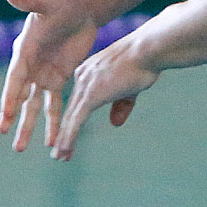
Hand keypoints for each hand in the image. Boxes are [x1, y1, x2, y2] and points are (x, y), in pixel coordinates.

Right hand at [0, 0, 99, 152]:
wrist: (79, 10)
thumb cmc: (60, 5)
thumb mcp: (47, 3)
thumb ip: (31, 2)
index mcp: (23, 52)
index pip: (14, 80)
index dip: (10, 99)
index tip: (5, 118)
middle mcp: (30, 68)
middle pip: (20, 98)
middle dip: (14, 119)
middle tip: (8, 139)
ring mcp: (43, 75)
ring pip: (35, 106)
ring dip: (30, 126)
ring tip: (22, 148)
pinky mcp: (60, 78)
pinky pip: (55, 103)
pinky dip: (53, 120)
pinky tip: (52, 138)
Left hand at [49, 35, 159, 160]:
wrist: (147, 50)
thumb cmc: (145, 62)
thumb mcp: (130, 87)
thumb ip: (121, 105)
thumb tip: (114, 123)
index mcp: (89, 72)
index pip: (78, 100)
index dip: (74, 119)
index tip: (72, 133)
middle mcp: (82, 78)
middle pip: (70, 111)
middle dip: (65, 133)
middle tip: (60, 151)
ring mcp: (85, 86)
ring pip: (69, 119)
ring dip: (64, 140)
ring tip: (60, 157)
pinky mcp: (90, 96)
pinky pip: (75, 121)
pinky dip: (69, 137)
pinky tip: (64, 150)